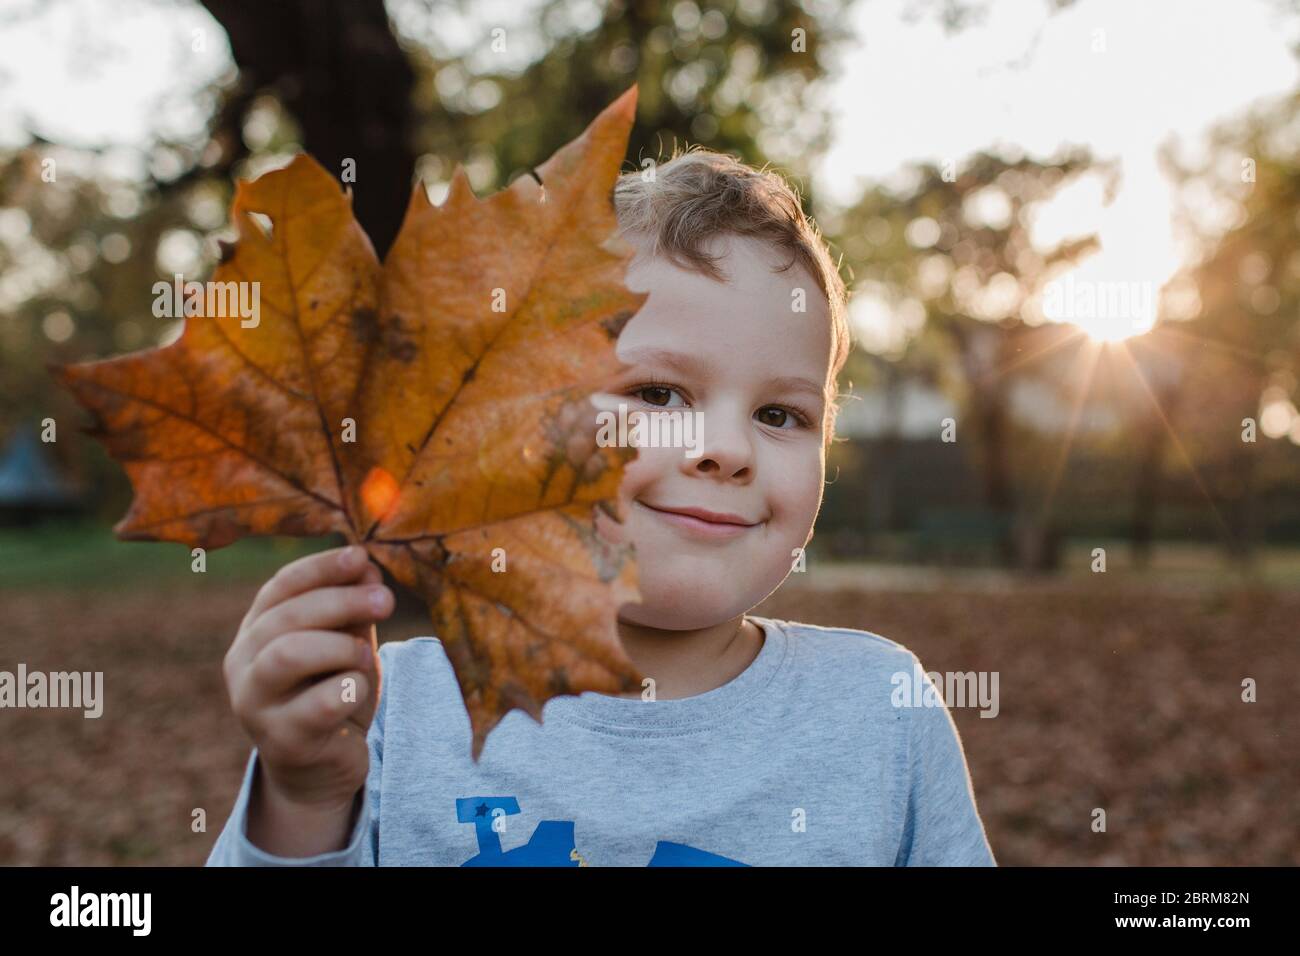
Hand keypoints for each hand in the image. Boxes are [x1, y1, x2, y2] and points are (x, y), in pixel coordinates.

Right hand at [223, 544, 391, 814]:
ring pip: (288, 654)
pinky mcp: (281, 742)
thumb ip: (353, 609)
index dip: (321, 567)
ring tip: (364, 657)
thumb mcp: (345, 644)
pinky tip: (357, 690)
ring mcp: (254, 705)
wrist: (323, 768)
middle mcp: (242, 664)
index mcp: (255, 631)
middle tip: (386, 600)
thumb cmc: (332, 694)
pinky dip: (350, 688)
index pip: (280, 586)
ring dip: (340, 646)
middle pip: (285, 617)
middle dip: (341, 601)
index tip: (361, 556)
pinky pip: (319, 704)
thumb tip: (366, 566)